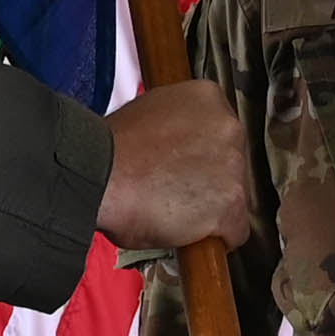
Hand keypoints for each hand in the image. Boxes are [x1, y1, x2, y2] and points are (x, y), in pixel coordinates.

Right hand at [93, 81, 251, 257]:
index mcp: (207, 97)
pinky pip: (236, 230)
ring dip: (210, 209)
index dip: (201, 155)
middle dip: (209, 181)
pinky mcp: (232, 203)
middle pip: (232, 163)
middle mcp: (228, 126)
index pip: (220, 132)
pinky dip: (215, 238)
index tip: (182, 166)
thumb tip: (180, 148)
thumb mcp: (149, 114)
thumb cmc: (111, 150)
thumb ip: (177, 127)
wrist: (99, 177)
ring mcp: (233, 165)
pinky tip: (188, 234)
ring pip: (235, 197)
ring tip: (174, 213)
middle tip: (175, 191)